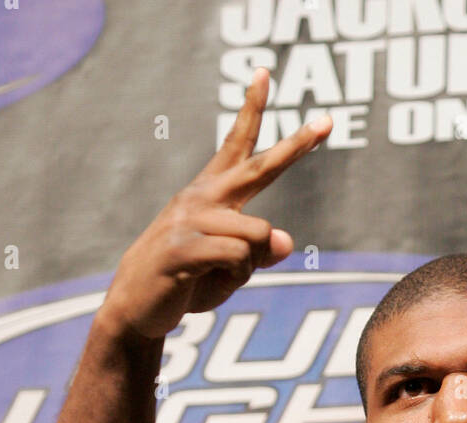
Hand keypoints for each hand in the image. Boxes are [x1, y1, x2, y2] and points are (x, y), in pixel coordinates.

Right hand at [99, 68, 331, 339]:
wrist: (137, 305)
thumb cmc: (188, 282)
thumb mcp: (231, 267)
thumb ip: (260, 252)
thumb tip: (285, 240)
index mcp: (212, 193)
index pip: (237, 145)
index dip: (252, 109)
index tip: (264, 73)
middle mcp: (201, 197)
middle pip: (258, 167)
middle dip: (295, 147)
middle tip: (328, 120)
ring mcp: (189, 220)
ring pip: (256, 232)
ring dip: (249, 264)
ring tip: (220, 275)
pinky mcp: (181, 248)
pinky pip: (236, 255)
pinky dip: (235, 274)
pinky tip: (208, 279)